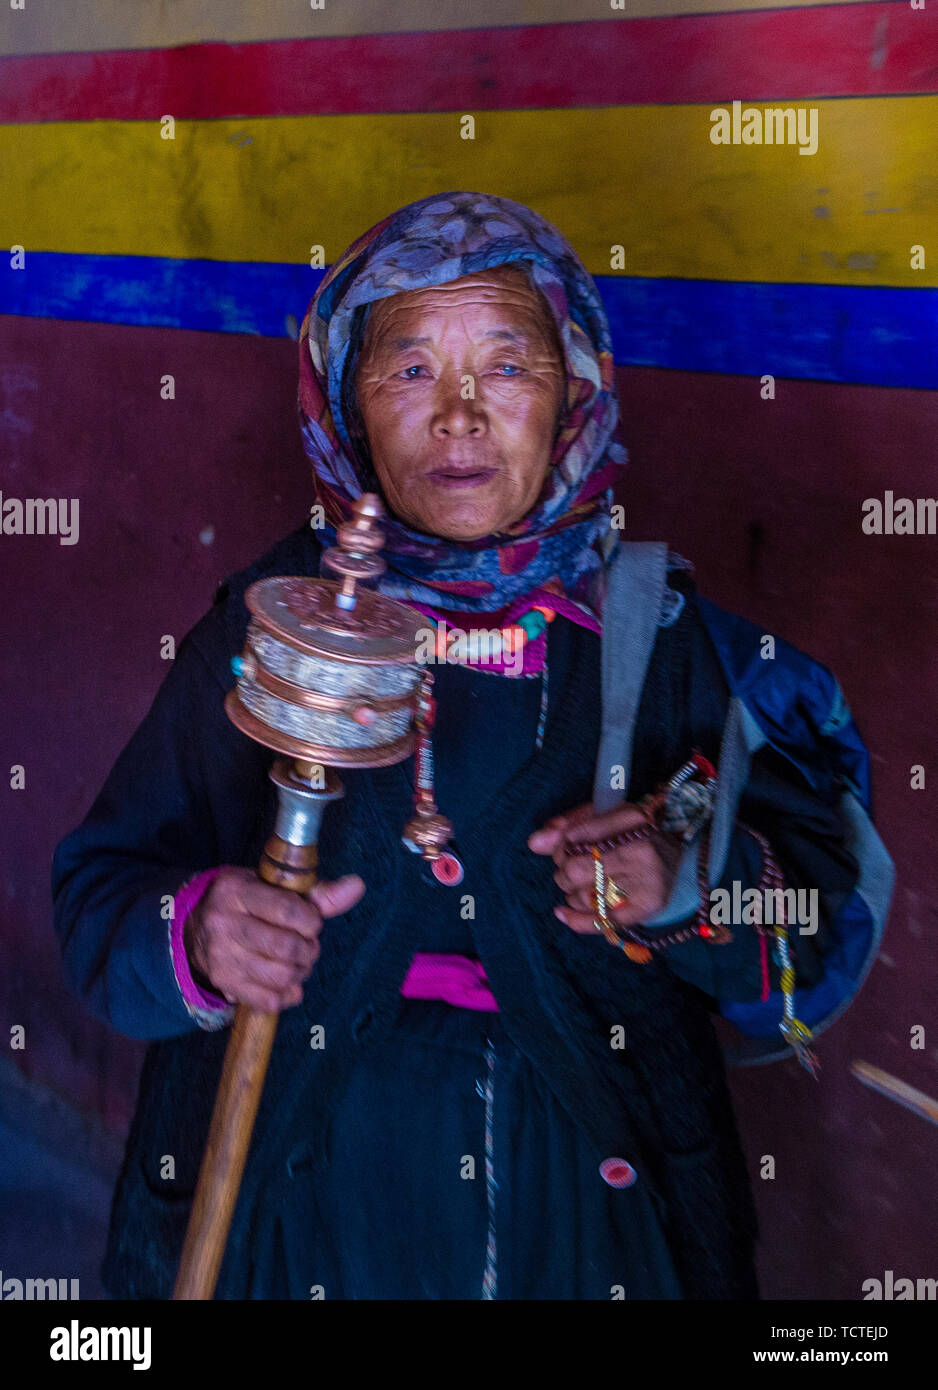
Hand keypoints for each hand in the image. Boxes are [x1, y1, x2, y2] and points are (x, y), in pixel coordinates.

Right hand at [184, 866, 365, 1011]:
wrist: (197, 928)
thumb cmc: (248, 902)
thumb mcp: (274, 887)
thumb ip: (317, 893)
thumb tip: (357, 886)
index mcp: (236, 891)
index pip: (289, 910)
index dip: (312, 921)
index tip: (311, 922)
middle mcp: (223, 924)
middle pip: (287, 947)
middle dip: (309, 949)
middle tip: (308, 945)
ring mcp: (221, 957)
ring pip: (281, 976)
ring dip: (301, 972)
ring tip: (299, 962)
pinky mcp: (223, 983)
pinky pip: (269, 1000)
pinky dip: (288, 994)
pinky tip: (288, 982)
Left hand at [527, 803, 680, 934]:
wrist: (677, 848)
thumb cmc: (635, 829)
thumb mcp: (606, 814)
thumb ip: (569, 824)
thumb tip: (534, 843)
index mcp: (632, 822)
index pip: (574, 840)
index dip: (561, 846)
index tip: (567, 846)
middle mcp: (642, 854)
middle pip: (574, 871)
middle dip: (564, 869)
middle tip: (571, 866)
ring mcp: (646, 885)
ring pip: (584, 896)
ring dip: (572, 892)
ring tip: (583, 883)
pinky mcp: (647, 909)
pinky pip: (601, 921)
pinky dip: (576, 920)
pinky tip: (562, 912)